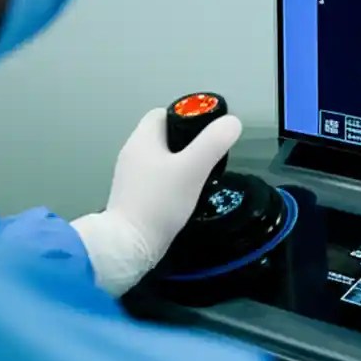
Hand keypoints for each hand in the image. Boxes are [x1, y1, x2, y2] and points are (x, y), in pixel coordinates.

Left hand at [71, 107, 241, 295]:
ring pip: (160, 159)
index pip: (163, 114)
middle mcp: (132, 153)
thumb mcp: (193, 169)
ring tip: (200, 176)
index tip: (206, 133)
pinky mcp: (132, 197)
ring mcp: (130, 177)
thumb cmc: (159, 202)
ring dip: (179, 163)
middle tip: (208, 156)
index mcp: (142, 139)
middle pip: (163, 137)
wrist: (129, 246)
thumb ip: (213, 143)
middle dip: (186, 142)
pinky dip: (170, 182)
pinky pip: (155, 179)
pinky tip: (184, 195)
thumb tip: (232, 122)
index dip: (186, 117)